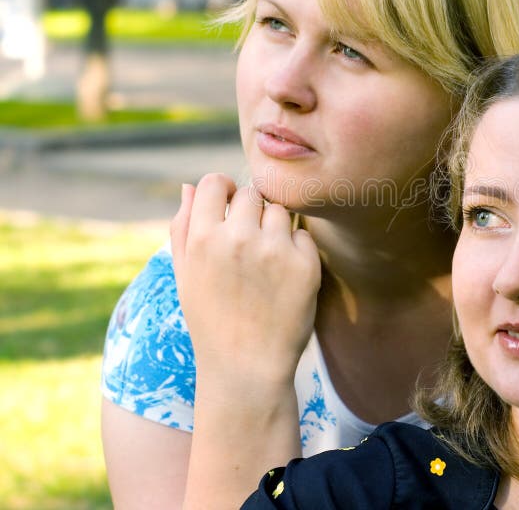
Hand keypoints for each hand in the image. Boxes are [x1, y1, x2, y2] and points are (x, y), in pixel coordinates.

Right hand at [170, 173, 321, 398]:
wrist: (246, 367)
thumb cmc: (211, 320)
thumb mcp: (185, 276)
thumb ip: (183, 228)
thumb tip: (189, 186)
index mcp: (203, 239)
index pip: (214, 181)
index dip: (223, 191)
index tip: (228, 209)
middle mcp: (238, 238)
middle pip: (251, 193)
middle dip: (250, 213)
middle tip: (249, 247)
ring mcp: (274, 250)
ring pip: (280, 212)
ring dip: (275, 230)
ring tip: (265, 266)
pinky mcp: (305, 264)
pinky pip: (303, 236)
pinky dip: (296, 252)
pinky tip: (283, 279)